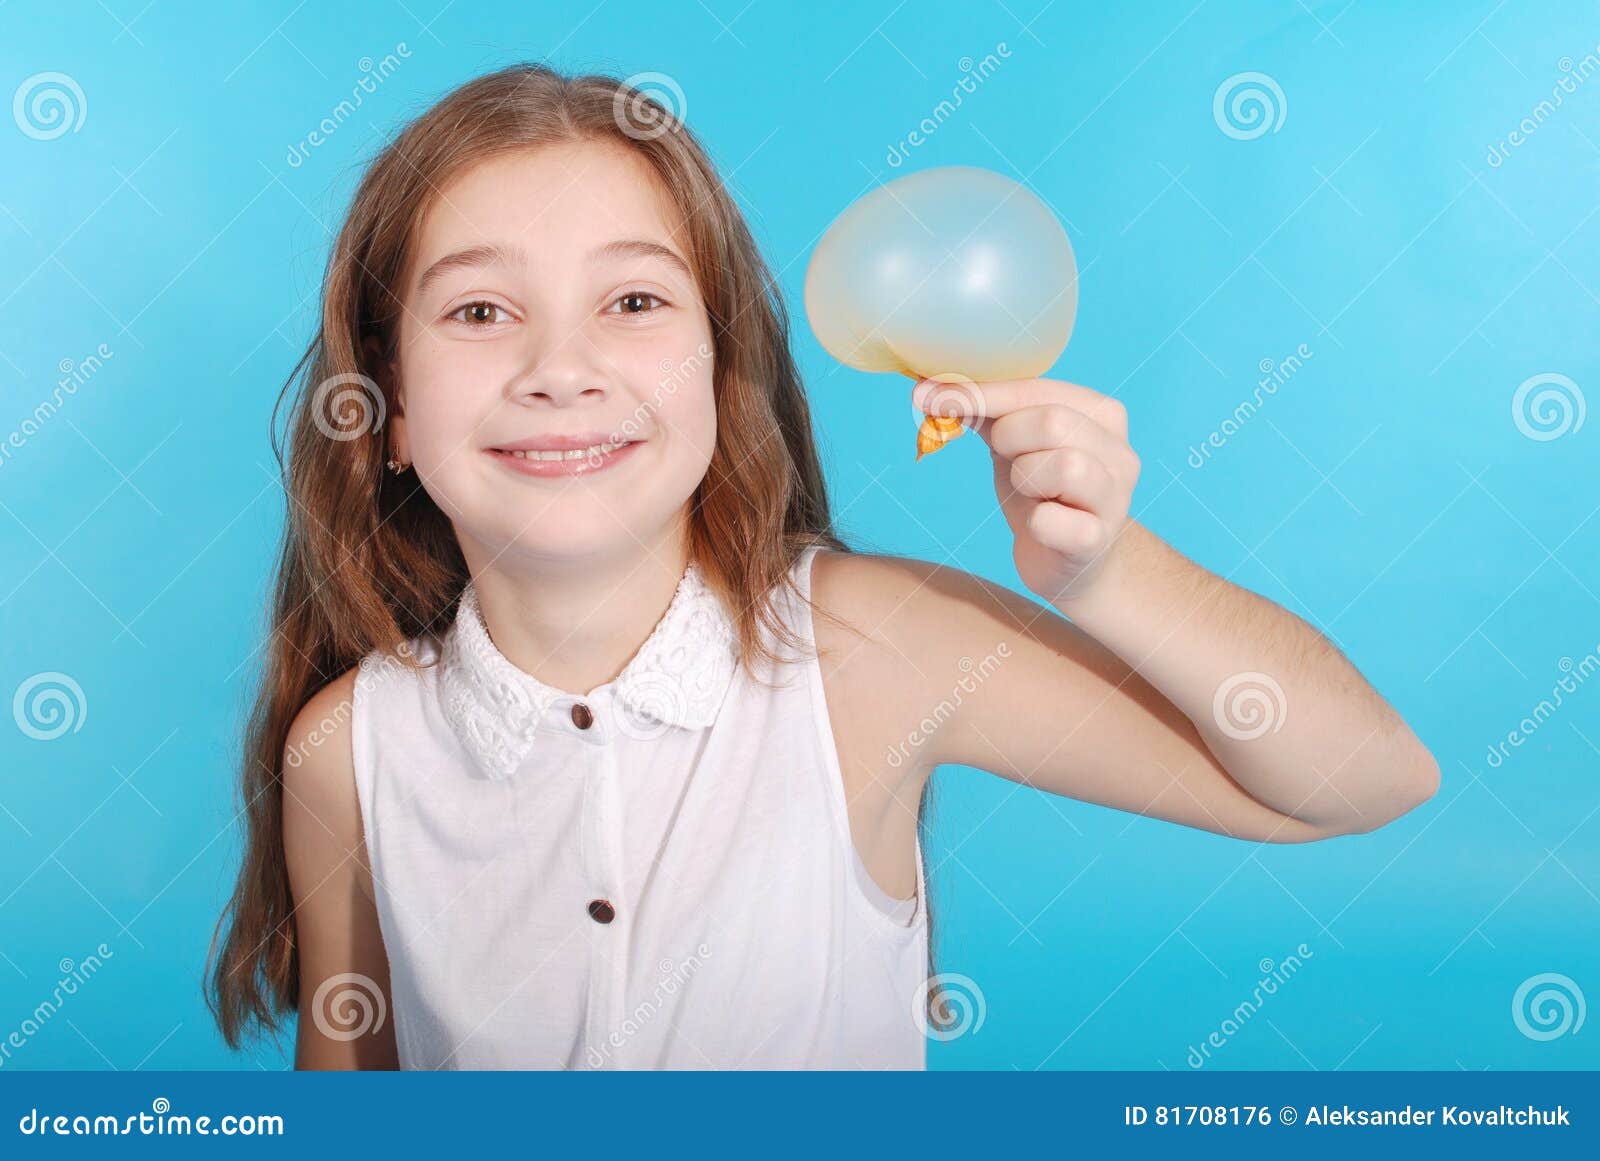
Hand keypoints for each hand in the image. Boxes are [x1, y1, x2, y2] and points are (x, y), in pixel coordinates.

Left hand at [912, 376, 1140, 606]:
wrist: (1068, 562)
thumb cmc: (1042, 493)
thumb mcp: (1013, 444)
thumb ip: (982, 412)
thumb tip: (929, 388)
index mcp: (1102, 415)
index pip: (1037, 388)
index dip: (980, 392)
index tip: (926, 394)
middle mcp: (1119, 452)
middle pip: (1053, 422)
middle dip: (1010, 439)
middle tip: (1006, 458)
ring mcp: (1113, 498)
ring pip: (1064, 466)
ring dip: (1025, 478)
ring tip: (1028, 491)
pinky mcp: (1096, 541)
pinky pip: (1054, 522)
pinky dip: (1034, 522)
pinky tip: (1037, 523)